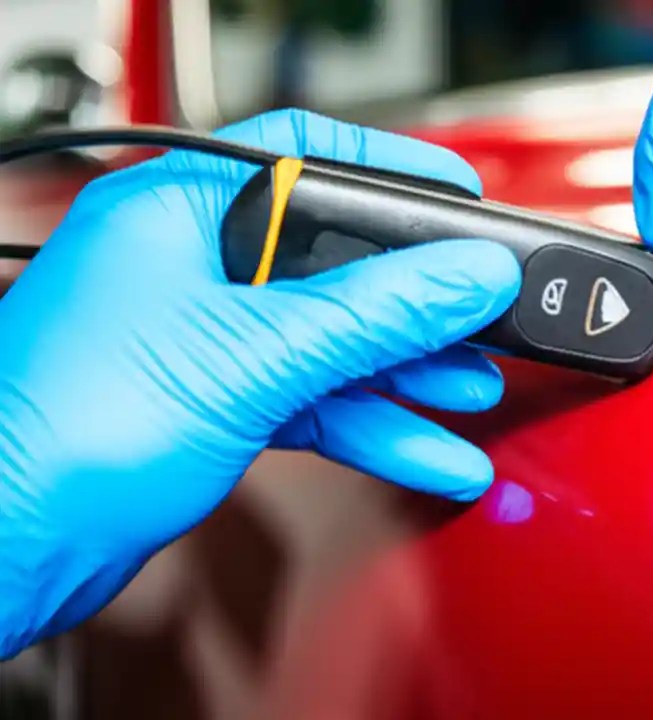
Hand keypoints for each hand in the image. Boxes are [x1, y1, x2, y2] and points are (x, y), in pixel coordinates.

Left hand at [0, 110, 520, 656]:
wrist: (4, 548)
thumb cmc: (60, 431)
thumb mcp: (253, 355)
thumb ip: (375, 312)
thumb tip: (465, 274)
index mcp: (178, 209)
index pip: (308, 159)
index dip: (395, 175)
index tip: (463, 201)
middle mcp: (189, 263)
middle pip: (334, 262)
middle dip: (416, 303)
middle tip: (484, 317)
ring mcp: (202, 335)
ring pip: (331, 339)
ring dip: (404, 374)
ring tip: (468, 390)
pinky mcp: (212, 401)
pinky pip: (313, 397)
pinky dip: (369, 424)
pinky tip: (423, 449)